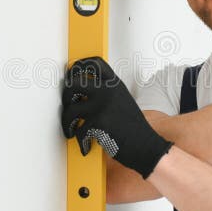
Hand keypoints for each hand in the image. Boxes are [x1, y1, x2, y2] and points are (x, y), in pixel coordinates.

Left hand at [61, 57, 172, 178]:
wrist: (146, 146)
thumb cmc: (133, 128)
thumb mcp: (123, 100)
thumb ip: (106, 92)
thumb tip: (80, 92)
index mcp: (115, 84)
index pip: (94, 63)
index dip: (78, 66)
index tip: (70, 74)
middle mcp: (108, 91)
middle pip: (73, 83)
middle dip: (65, 96)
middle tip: (68, 106)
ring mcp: (102, 105)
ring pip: (70, 110)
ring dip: (67, 123)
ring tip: (71, 130)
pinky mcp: (98, 123)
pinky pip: (79, 131)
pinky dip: (81, 142)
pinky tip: (86, 146)